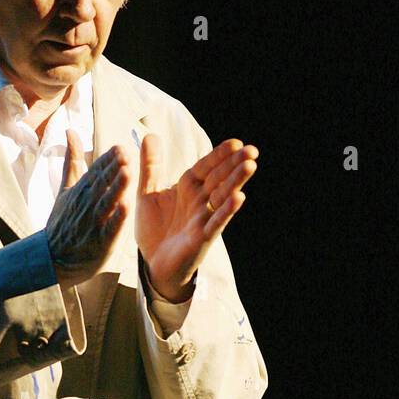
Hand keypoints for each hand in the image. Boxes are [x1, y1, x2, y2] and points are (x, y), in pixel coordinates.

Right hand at [46, 130, 132, 289]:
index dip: (108, 159)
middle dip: (113, 168)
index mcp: (81, 190)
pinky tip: (126, 207)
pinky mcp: (99, 243)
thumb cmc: (63, 222)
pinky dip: (116, 219)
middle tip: (126, 153)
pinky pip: (109, 229)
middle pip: (101, 183)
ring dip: (116, 188)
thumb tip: (71, 131)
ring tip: (128, 173)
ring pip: (106, 203)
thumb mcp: (65, 188)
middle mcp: (86, 204)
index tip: (120, 147)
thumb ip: (72, 160)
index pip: (95, 170)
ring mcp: (92, 223)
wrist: (52, 258)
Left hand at [136, 135, 257, 302]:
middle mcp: (199, 201)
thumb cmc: (154, 230)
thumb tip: (150, 135)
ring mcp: (203, 219)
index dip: (219, 155)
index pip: (207, 167)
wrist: (152, 263)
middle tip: (252, 150)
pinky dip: (226, 210)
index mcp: (188, 188)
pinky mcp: (201, 237)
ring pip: (222, 197)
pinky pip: (216, 222)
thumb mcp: (147, 193)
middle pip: (219, 178)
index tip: (235, 142)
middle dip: (234, 164)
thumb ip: (150, 166)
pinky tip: (238, 198)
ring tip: (250, 166)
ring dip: (235, 182)